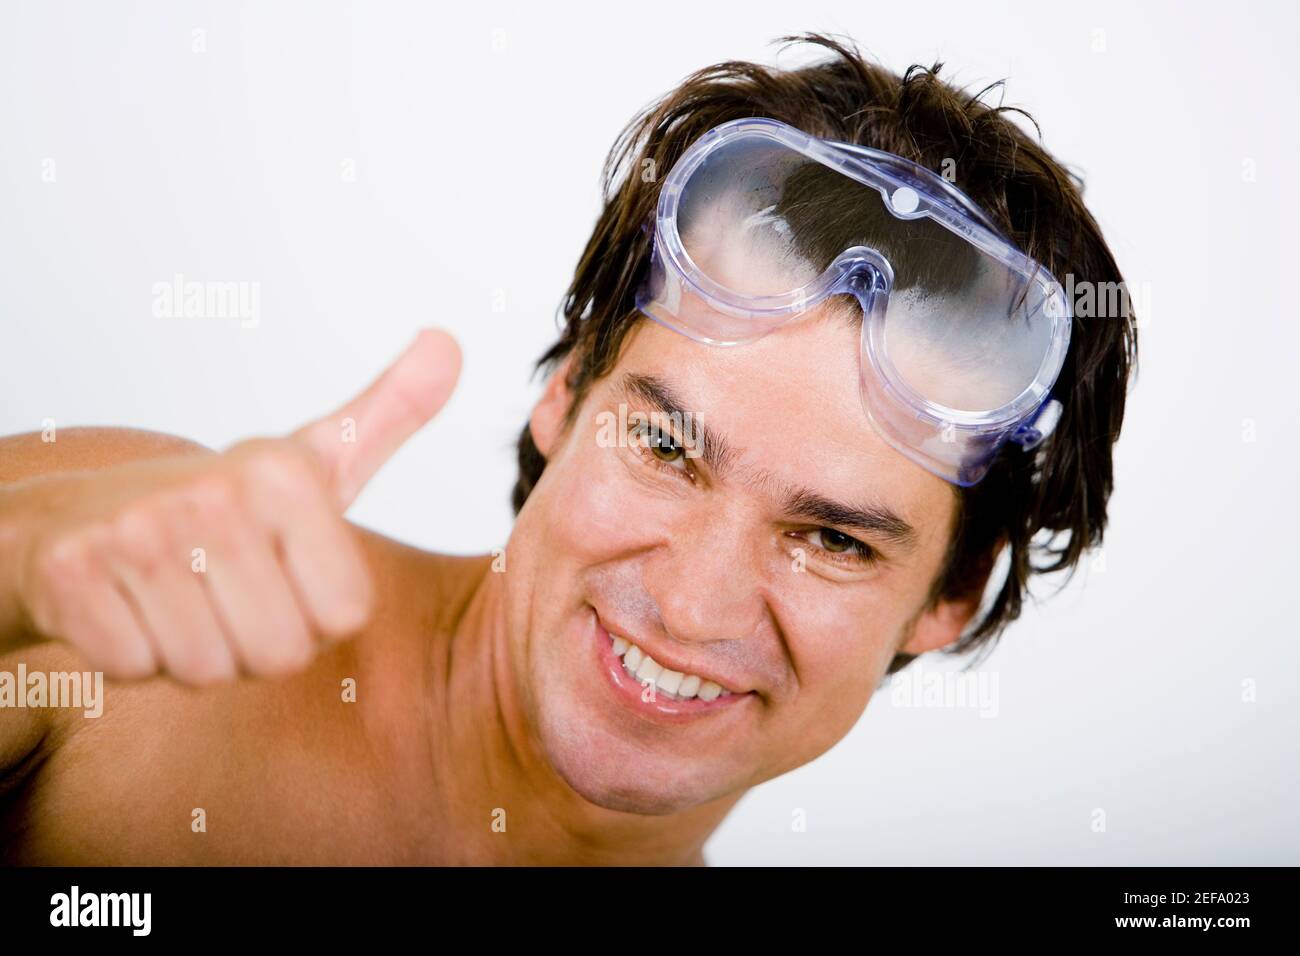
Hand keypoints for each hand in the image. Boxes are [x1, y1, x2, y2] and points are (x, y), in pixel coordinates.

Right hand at [11, 329, 460, 684]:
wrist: (81, 512)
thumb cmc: (224, 505)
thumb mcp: (318, 459)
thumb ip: (390, 415)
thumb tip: (450, 344)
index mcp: (287, 475)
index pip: (344, 617)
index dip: (314, 615)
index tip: (283, 572)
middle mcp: (213, 493)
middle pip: (279, 653)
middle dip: (254, 643)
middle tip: (226, 592)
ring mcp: (135, 530)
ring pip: (206, 669)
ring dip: (193, 651)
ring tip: (180, 596)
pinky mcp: (69, 572)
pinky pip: (133, 667)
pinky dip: (130, 656)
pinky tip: (129, 606)